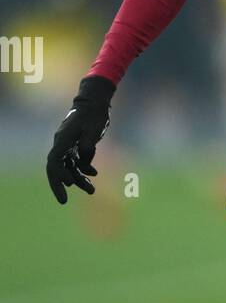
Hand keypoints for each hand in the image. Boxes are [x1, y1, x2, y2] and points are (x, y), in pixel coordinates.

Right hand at [46, 75, 115, 203]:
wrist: (95, 101)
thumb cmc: (94, 114)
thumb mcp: (93, 130)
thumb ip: (88, 147)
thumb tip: (84, 166)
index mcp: (63, 139)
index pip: (54, 163)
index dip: (57, 179)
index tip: (66, 191)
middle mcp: (62, 143)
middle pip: (56, 168)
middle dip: (60, 185)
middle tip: (64, 201)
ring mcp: (69, 144)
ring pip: (69, 166)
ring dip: (78, 179)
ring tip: (91, 191)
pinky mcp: (76, 144)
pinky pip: (77, 161)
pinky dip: (84, 169)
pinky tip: (93, 175)